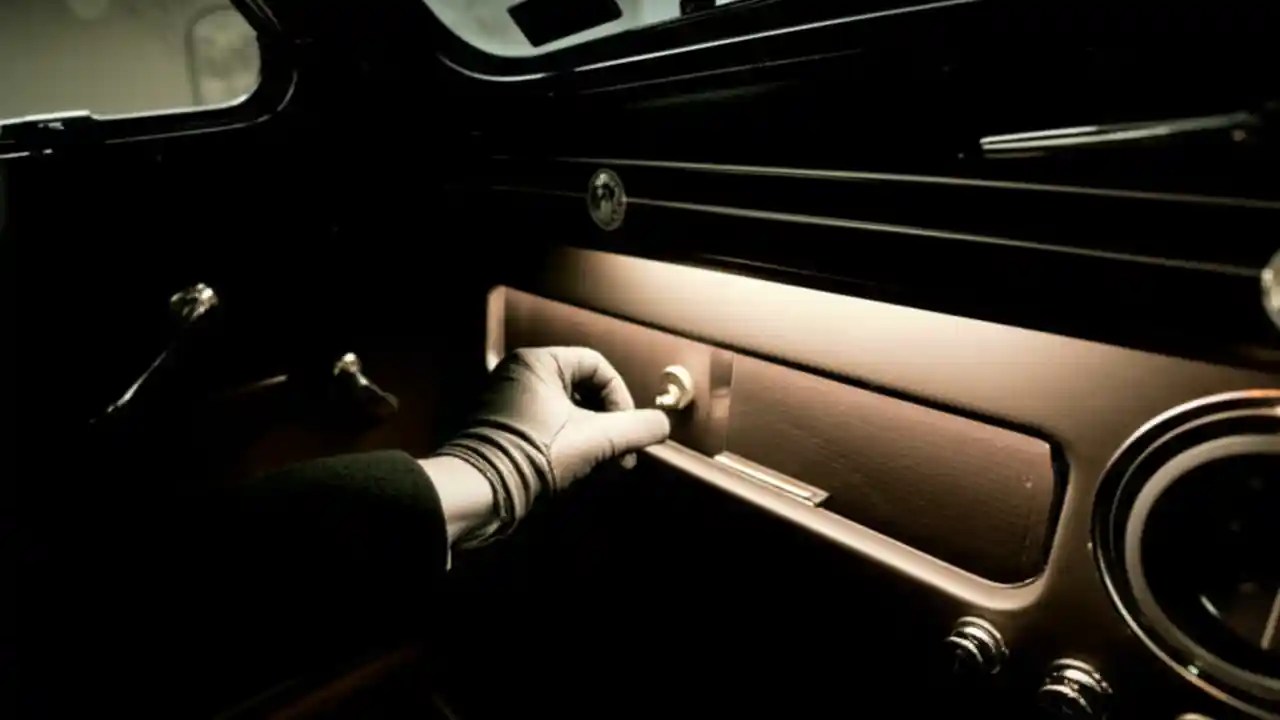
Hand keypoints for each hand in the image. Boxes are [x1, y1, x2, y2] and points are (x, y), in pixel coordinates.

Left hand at [429, 347, 669, 545]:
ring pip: (568, 412)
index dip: (621, 398)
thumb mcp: (594, 441)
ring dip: (592, 438)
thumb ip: (636, 429)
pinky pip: (549, 428)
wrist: (477, 493)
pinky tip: (576, 470)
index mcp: (538, 363)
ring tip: (600, 465)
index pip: (598, 366)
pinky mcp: (505, 430)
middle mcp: (521, 375)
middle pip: (585, 390)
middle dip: (609, 423)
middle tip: (619, 452)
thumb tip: (662, 425)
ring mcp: (510, 402)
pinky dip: (569, 445)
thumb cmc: (528, 457)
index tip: (627, 430)